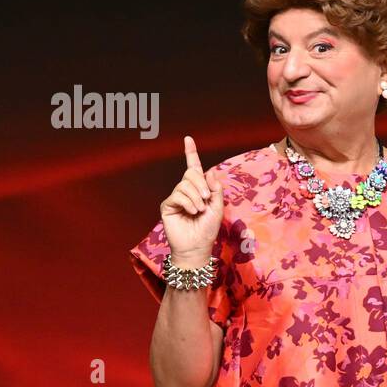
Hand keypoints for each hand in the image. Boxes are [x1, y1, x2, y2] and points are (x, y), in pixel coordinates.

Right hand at [160, 135, 223, 264]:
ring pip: (184, 184)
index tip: (188, 138)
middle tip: (207, 199)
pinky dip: (188, 202)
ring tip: (199, 210)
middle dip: (201, 185)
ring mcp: (176, 197)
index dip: (191, 153)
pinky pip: (177, 195)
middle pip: (191, 174)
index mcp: (199, 189)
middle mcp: (186, 191)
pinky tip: (192, 211)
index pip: (194, 168)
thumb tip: (209, 172)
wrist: (197, 247)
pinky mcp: (168, 205)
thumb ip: (215, 189)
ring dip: (196, 197)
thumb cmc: (208, 230)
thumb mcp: (218, 208)